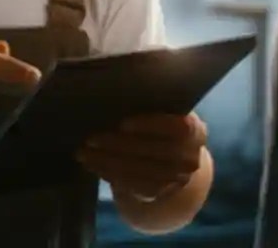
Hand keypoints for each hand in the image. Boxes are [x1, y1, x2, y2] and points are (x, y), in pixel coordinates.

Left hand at [76, 113, 207, 202]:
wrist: (169, 156)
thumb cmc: (155, 121)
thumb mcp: (158, 109)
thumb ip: (145, 100)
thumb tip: (112, 85)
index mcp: (194, 130)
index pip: (178, 128)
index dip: (150, 126)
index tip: (123, 123)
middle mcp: (190, 157)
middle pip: (153, 152)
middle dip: (119, 146)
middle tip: (90, 138)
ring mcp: (176, 179)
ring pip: (139, 171)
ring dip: (107, 162)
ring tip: (83, 152)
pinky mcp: (159, 192)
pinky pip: (132, 186)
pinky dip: (108, 174)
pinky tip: (91, 164)